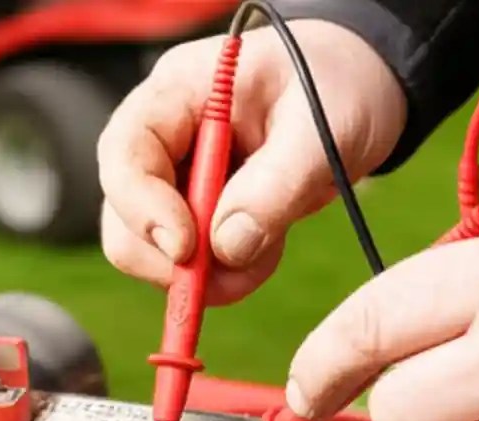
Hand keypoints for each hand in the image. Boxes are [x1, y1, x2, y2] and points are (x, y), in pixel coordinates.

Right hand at [96, 20, 405, 304]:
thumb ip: (275, 184)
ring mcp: (174, 178)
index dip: (143, 208)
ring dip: (202, 274)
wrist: (356, 92)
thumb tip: (228, 248)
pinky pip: (186, 262)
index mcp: (176, 92)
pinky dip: (221, 275)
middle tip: (232, 273)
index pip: (125, 153)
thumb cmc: (338, 87)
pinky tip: (263, 253)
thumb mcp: (321, 128)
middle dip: (172, 258)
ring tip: (262, 257)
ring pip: (149, 249)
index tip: (187, 249)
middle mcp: (161, 136)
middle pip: (122, 213)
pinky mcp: (195, 213)